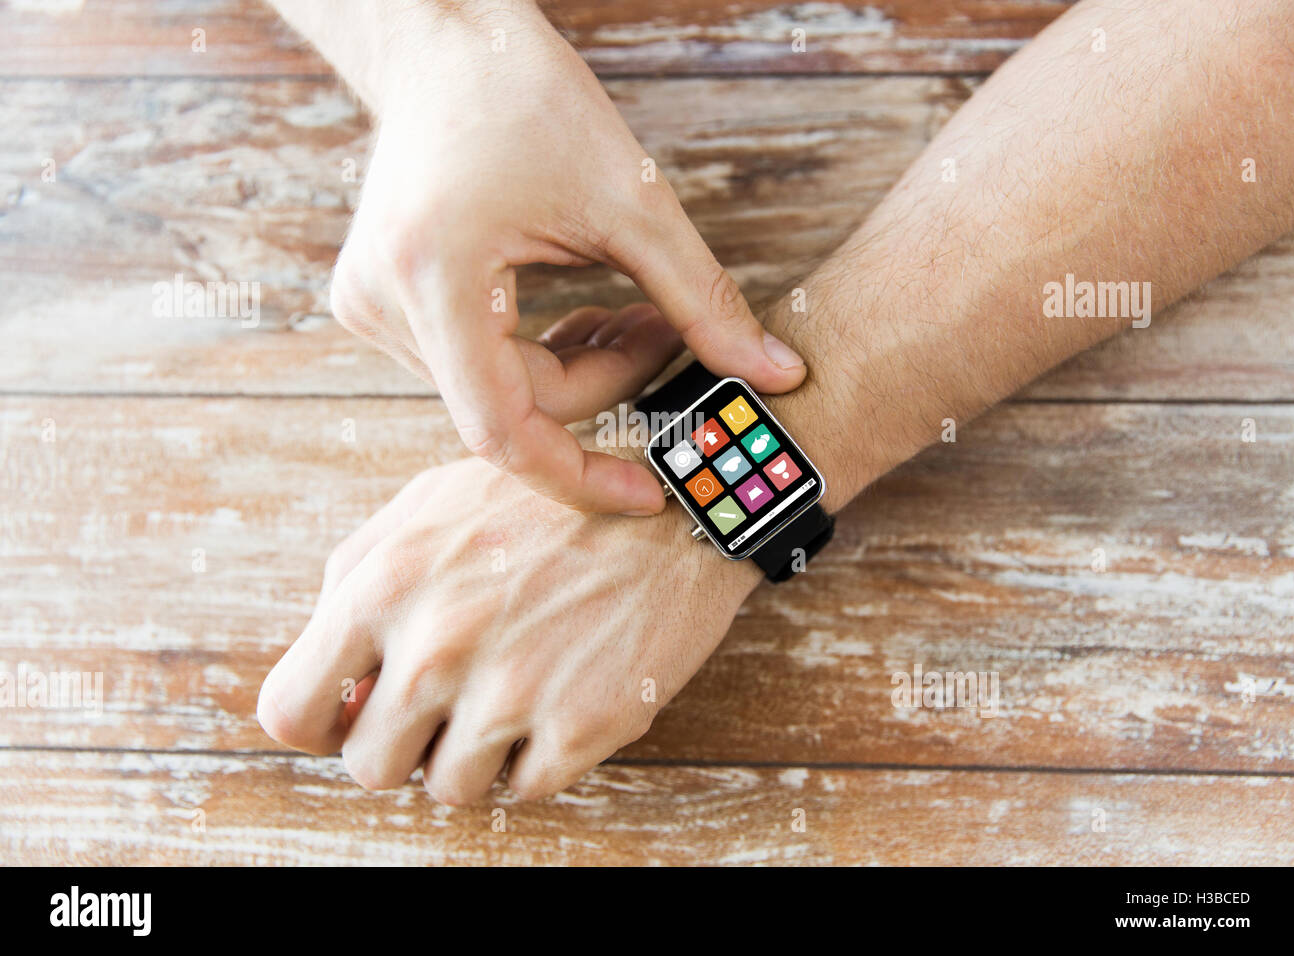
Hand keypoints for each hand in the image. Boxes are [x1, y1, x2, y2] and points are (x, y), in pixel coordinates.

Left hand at [256, 457, 761, 803]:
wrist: (674, 508)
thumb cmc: (544, 507)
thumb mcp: (429, 506)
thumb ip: (358, 583)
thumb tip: (337, 679)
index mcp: (385, 586)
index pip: (290, 709)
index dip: (319, 726)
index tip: (354, 719)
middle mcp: (437, 644)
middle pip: (369, 767)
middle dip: (403, 745)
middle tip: (446, 708)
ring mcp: (510, 691)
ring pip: (448, 788)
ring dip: (473, 755)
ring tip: (512, 696)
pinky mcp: (580, 725)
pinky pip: (524, 790)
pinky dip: (536, 759)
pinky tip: (558, 700)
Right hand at [327, 0, 805, 514]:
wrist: (445, 43)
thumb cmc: (525, 98)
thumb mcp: (630, 199)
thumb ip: (704, 299)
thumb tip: (774, 374)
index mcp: (434, 280)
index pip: (504, 431)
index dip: (580, 476)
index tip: (648, 492)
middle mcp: (384, 306)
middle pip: (513, 406)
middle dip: (602, 387)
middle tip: (666, 339)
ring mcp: (373, 309)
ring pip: (496, 390)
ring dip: (573, 370)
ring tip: (633, 314)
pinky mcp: (382, 303)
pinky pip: (473, 364)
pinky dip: (535, 354)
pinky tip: (580, 314)